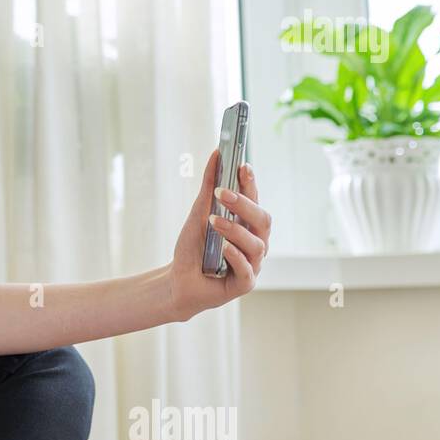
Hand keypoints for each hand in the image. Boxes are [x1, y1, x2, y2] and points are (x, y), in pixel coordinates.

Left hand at [166, 147, 271, 320]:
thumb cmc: (192, 249)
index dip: (251, 183)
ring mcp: (252, 264)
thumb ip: (209, 188)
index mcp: (247, 226)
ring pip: (256, 244)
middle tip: (223, 193)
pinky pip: (247, 269)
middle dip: (245, 205)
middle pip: (262, 221)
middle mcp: (255, 243)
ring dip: (234, 230)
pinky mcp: (245, 284)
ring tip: (214, 221)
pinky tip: (223, 248)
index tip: (243, 165)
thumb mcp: (198, 215)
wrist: (177, 282)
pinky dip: (235, 256)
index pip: (255, 201)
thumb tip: (216, 155)